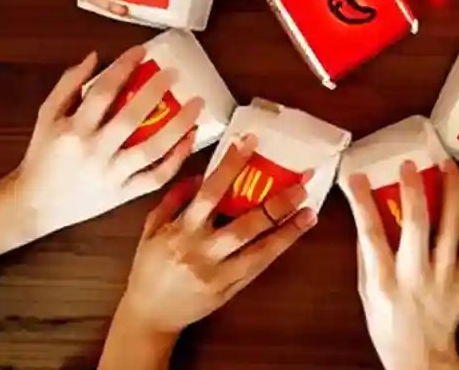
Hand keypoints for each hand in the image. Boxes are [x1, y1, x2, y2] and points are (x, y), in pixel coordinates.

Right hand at [9, 46, 199, 236]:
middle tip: (175, 73)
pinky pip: (156, 177)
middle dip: (155, 91)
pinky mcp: (124, 195)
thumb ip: (68, 84)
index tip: (141, 51)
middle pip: (131, 117)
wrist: (37, 204)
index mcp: (74, 129)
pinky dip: (176, 159)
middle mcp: (94, 152)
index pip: (103, 91)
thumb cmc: (43, 155)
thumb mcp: (46, 115)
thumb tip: (95, 55)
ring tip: (197, 104)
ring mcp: (112, 175)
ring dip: (178, 125)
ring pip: (152, 149)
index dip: (124, 67)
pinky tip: (190, 138)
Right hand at [117, 136, 316, 335]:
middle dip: (275, 202)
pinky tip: (293, 234)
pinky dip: (277, 250)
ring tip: (310, 212)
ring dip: (288, 230)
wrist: (150, 314)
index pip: (210, 192)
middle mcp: (203, 252)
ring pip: (260, 250)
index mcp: (182, 231)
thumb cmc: (149, 267)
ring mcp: (219, 274)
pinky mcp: (230, 291)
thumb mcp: (151, 228)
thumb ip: (173, 199)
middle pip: (245, 224)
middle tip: (300, 183)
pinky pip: (258, 267)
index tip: (249, 143)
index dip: (231, 166)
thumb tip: (198, 175)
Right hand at [344, 160, 458, 369]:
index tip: (355, 178)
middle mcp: (416, 275)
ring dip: (452, 193)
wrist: (421, 358)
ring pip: (452, 228)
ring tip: (449, 167)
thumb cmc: (389, 327)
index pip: (371, 234)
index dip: (362, 202)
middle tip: (410, 163)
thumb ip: (366, 258)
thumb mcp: (365, 294)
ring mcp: (444, 276)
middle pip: (416, 225)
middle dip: (413, 189)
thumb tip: (365, 219)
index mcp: (385, 280)